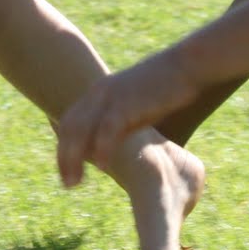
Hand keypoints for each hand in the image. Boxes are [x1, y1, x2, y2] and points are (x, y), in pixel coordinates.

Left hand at [56, 50, 197, 186]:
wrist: (185, 65)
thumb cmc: (164, 87)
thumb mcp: (134, 101)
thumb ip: (120, 118)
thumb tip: (117, 141)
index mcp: (98, 91)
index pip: (69, 121)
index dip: (63, 147)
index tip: (65, 172)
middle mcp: (99, 92)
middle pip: (69, 127)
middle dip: (64, 157)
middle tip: (67, 184)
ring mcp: (111, 96)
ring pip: (82, 129)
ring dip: (75, 157)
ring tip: (75, 182)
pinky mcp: (128, 103)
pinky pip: (108, 129)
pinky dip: (103, 148)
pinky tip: (102, 167)